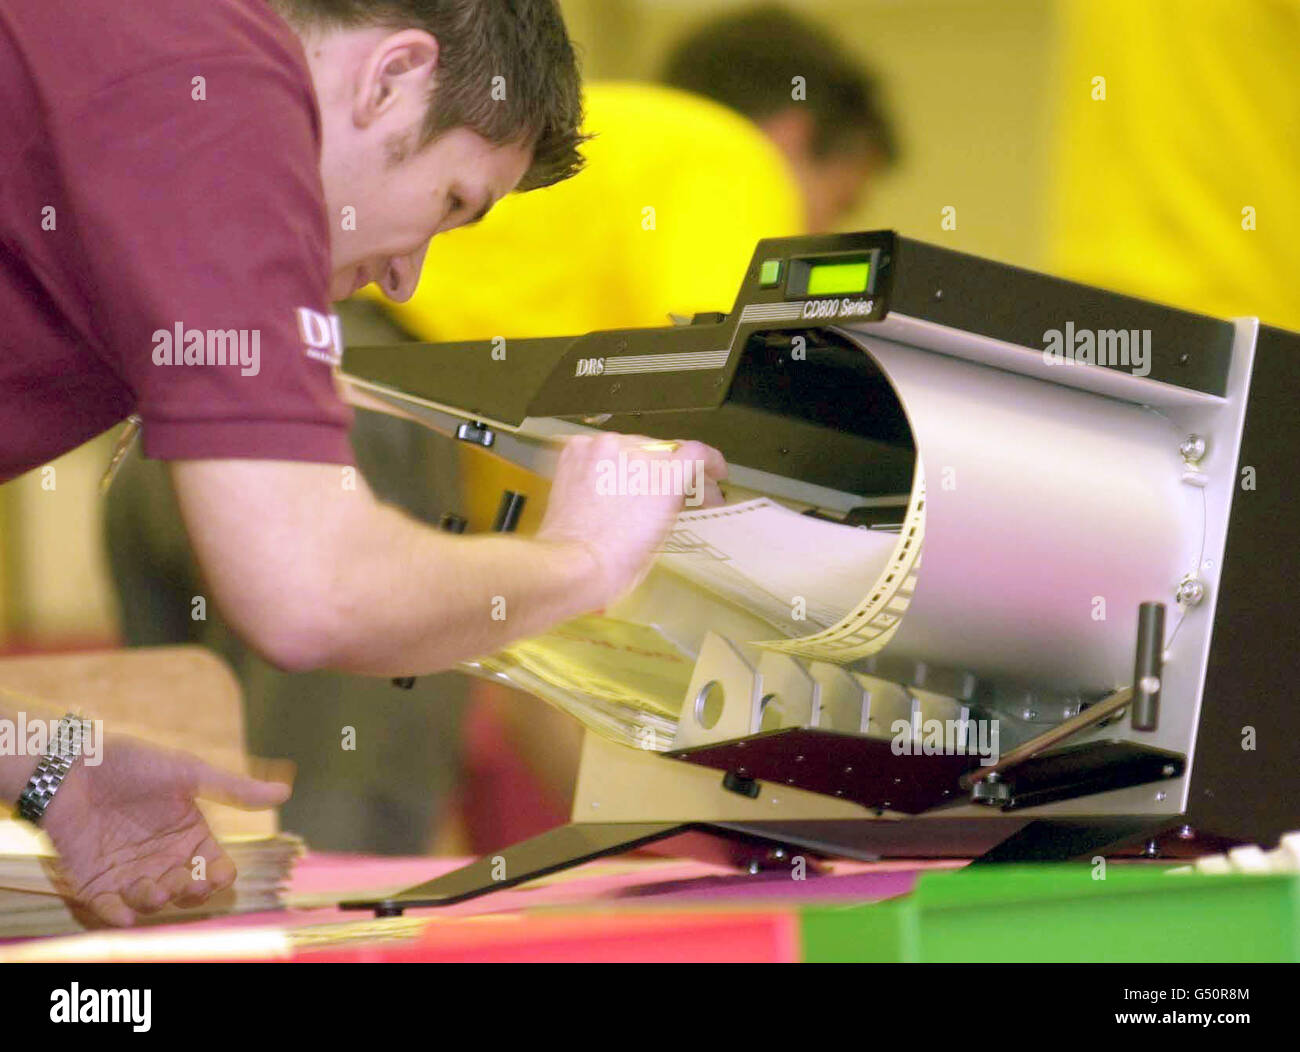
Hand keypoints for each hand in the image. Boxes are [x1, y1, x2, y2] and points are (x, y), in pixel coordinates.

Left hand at [40, 733, 290, 926]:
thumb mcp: (188, 772)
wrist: (70, 767)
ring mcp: (129, 871)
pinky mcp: (94, 882)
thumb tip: (285, 792)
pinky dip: (118, 916)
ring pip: (153, 903)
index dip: (220, 875)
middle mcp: (163, 857)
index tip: (216, 872)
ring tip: (152, 889)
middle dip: (190, 892)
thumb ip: (233, 789)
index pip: (216, 866)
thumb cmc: (132, 764)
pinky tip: (124, 913)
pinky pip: (110, 909)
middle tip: (184, 881)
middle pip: (188, 890)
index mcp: (189, 834)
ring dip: (157, 902)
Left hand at [538, 432, 726, 601]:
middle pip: (664, 452)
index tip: (715, 474)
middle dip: (670, 472)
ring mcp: (602, 447)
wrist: (570, 565)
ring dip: (636, 466)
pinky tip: (605, 485)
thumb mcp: (662, 535)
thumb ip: (674, 501)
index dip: (711, 464)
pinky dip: (607, 464)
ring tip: (629, 495)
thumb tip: (678, 492)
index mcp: (665, 478)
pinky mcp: (577, 450)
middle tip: (671, 495)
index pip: (697, 454)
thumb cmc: (618, 564)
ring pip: (631, 448)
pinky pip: (602, 449)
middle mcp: (636, 453)